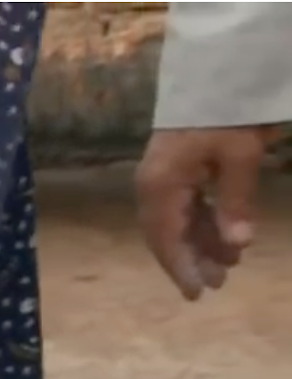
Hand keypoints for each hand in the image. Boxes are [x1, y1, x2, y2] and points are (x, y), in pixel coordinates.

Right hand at [135, 126, 277, 299]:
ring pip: (175, 223)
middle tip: (218, 284)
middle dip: (191, 260)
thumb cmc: (225, 113)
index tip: (197, 294)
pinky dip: (202, 223)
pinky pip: (182, 207)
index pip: (167, 238)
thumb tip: (237, 245)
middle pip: (166, 235)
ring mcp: (160, 178)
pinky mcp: (173, 170)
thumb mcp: (240, 156)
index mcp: (160, 186)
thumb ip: (236, 202)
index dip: (181, 267)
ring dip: (200, 243)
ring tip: (228, 263)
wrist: (216, 71)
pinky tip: (223, 234)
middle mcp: (152, 187)